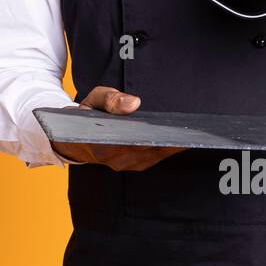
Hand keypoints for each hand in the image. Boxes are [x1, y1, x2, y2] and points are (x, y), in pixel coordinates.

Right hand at [51, 86, 187, 171]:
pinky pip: (155, 157)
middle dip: (172, 140)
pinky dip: (167, 148)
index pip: (139, 142)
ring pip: (156, 155)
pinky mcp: (133, 165)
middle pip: (152, 150)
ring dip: (173, 145)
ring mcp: (125, 164)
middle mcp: (117, 160)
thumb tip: (134, 104)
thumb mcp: (93, 100)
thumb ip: (111, 100)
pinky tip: (179, 138)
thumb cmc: (84, 116)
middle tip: (194, 129)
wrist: (72, 137)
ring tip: (191, 132)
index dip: (160, 137)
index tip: (177, 130)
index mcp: (106, 146)